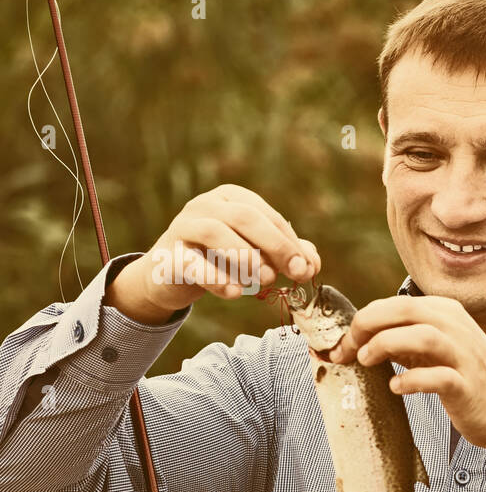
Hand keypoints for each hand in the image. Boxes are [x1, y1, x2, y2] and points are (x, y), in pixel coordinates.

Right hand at [108, 183, 319, 322]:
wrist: (171, 274)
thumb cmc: (221, 259)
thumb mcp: (256, 253)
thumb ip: (285, 255)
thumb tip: (312, 264)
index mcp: (231, 198)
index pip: (267, 216)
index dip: (290, 242)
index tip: (305, 268)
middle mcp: (205, 205)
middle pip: (244, 217)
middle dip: (275, 245)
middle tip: (293, 272)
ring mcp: (183, 227)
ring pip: (215, 232)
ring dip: (246, 257)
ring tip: (265, 280)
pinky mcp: (168, 254)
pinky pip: (191, 264)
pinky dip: (216, 278)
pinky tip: (236, 293)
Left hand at [328, 295, 485, 460]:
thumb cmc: (468, 377)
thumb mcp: (437, 348)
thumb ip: (405, 339)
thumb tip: (357, 341)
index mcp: (444, 313)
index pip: (393, 305)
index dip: (360, 322)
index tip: (338, 346)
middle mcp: (454, 327)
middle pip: (404, 311)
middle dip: (366, 327)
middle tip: (346, 351)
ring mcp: (463, 356)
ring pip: (422, 335)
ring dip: (386, 344)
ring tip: (365, 361)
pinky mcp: (468, 386)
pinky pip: (438, 377)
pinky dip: (412, 380)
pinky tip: (396, 386)